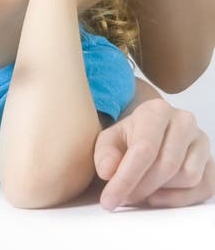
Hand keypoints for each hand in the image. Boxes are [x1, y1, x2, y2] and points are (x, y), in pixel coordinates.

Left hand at [95, 98, 214, 209]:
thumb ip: (105, 154)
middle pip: (167, 165)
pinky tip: (158, 196)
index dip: (126, 178)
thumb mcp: (109, 141)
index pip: (144, 148)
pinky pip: (204, 188)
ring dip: (161, 191)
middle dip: (142, 188)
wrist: (149, 134)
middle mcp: (184, 121)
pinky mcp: (211, 162)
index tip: (109, 200)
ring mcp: (201, 141)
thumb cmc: (128, 138)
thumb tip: (108, 170)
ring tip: (140, 190)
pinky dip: (180, 199)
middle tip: (123, 198)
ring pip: (188, 177)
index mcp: (157, 110)